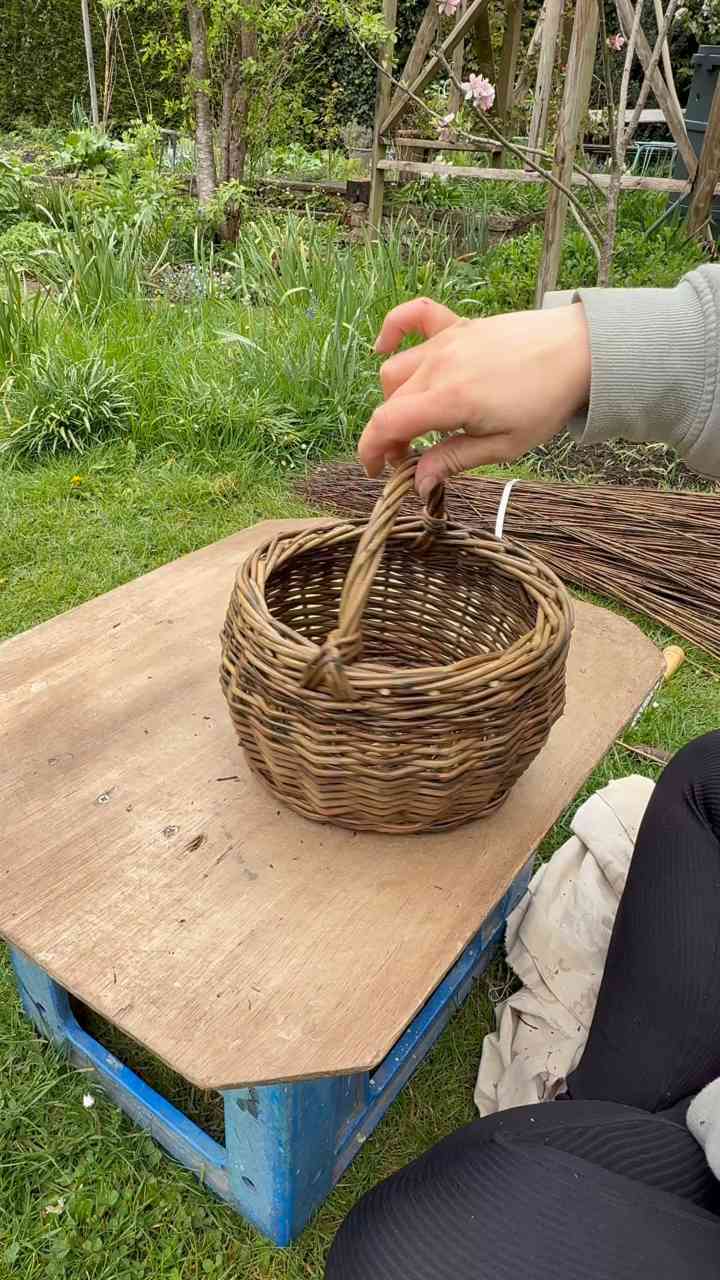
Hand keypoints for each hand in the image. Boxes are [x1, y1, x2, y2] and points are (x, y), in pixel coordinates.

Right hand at [358, 298, 590, 498]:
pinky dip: (392, 329)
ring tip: (415, 421)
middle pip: (389, 402)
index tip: (377, 472)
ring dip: (394, 399)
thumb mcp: (503, 446)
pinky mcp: (457, 326)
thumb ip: (453, 461)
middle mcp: (439, 366)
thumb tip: (417, 483)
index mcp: (449, 399)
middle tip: (410, 458)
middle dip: (389, 435)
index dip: (371, 451)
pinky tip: (384, 348)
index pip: (386, 424)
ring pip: (396, 370)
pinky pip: (413, 317)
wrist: (579, 351)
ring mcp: (446, 341)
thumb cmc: (546, 402)